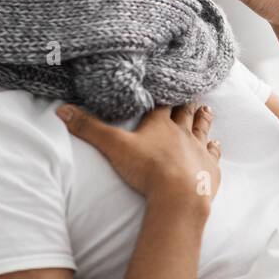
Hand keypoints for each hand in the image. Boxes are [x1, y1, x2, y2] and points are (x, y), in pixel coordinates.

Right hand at [56, 102, 220, 206]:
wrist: (180, 195)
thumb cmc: (148, 169)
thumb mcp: (114, 146)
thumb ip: (89, 128)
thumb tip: (61, 108)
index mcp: (160, 124)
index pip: (161, 104)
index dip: (162, 94)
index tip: (165, 83)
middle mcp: (182, 132)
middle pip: (185, 113)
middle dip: (185, 104)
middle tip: (190, 93)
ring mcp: (199, 149)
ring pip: (202, 128)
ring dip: (203, 119)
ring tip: (207, 109)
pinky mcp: (210, 168)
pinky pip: (214, 154)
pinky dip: (215, 148)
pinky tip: (216, 144)